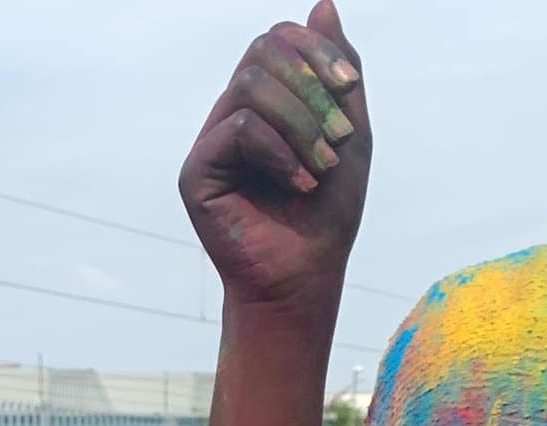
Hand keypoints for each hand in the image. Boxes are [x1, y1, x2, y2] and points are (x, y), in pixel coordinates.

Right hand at [179, 4, 369, 305]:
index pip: (280, 40)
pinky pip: (239, 127)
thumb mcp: (348, 132)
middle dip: (311, 87)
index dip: (316, 50)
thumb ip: (337, 72)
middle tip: (339, 138)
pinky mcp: (196, 172)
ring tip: (322, 167)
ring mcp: (211, 141)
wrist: (304, 278)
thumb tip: (323, 4)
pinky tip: (300, 183)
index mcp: (266, 102)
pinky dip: (280, 151)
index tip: (350, 87)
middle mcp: (233, 114)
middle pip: (263, 51)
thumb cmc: (326, 214)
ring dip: (301, 123)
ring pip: (252, 85)